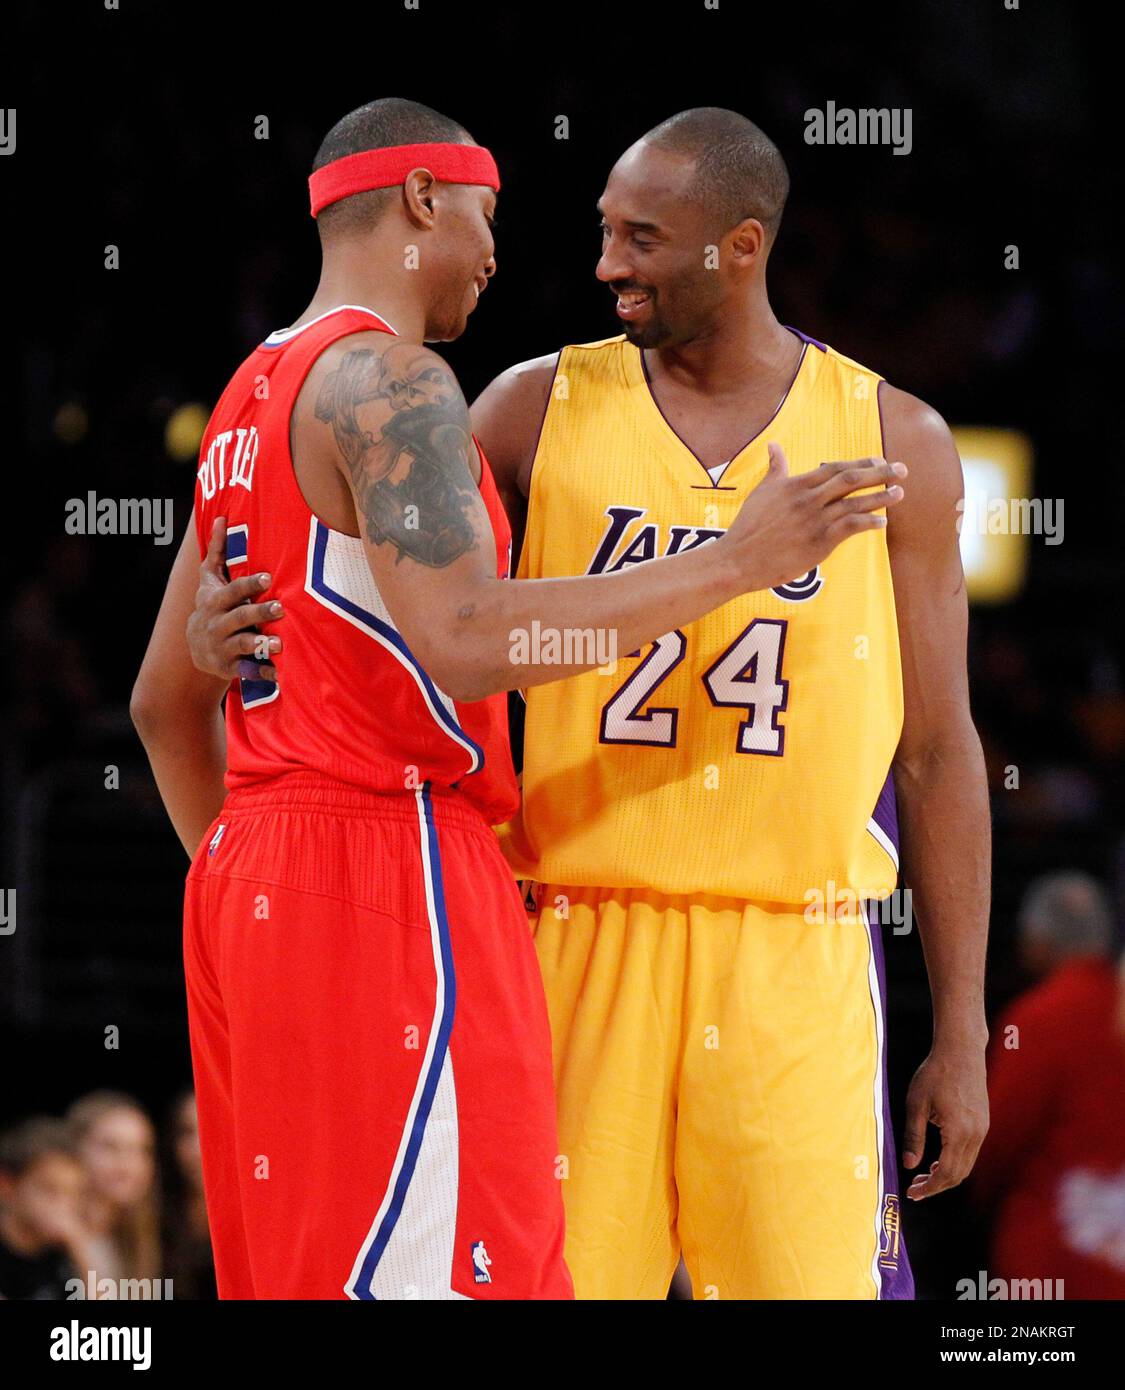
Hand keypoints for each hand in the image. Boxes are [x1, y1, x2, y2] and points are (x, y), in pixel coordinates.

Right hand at [187, 517, 284, 682]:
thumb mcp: (210, 580)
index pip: (231, 590)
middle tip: (281, 607)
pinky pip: (245, 671)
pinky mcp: (227, 668)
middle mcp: (216, 624)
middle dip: (258, 612)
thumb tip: (221, 518)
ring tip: (281, 643)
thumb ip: (218, 552)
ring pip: (242, 645)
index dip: (248, 584)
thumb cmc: (212, 606)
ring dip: (261, 644)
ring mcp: (221, 647)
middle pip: (238, 617)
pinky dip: (261, 672)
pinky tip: (277, 672)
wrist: (196, 648)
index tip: (268, 577)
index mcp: (213, 601)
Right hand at [723, 444, 905, 592]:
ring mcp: (814, 520)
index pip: (835, 468)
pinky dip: (869, 523)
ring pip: (855, 503)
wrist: (738, 559)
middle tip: (901, 470)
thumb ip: (775, 468)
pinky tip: (882, 522)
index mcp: (796, 484)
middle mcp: (808, 499)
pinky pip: (850, 527)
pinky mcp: (818, 542)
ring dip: (881, 497)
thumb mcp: (761, 491)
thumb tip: (773, 445)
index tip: (879, 461)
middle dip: (880, 473)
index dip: (861, 463)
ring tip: (899, 492)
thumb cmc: (748, 526)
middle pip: (851, 480)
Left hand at [902, 1036, 989, 1198]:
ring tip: (924, 1176)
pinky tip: (938, 1159)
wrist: (960, 1051)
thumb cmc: (935, 1073)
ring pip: (966, 1165)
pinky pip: (970, 1152)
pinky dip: (955, 1162)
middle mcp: (975, 1134)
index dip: (930, 1188)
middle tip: (915, 1189)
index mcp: (959, 1132)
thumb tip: (909, 1165)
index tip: (913, 1194)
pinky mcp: (983, 1123)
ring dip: (946, 1175)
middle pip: (959, 1174)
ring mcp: (982, 1129)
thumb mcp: (916, 1104)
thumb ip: (914, 1137)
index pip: (946, 1173)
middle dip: (937, 1186)